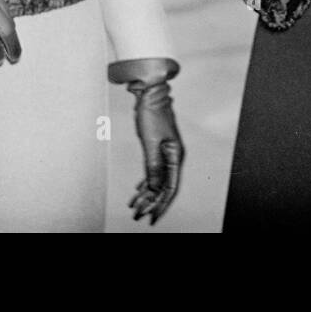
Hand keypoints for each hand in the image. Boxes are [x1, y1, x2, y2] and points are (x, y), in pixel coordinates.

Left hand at [110, 59, 183, 224]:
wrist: (150, 93)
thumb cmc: (152, 115)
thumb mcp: (150, 143)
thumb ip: (153, 167)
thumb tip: (153, 189)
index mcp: (175, 156)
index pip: (170, 187)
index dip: (161, 204)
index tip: (151, 218)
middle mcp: (173, 157)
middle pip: (163, 186)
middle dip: (151, 203)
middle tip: (137, 217)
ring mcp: (166, 153)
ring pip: (157, 180)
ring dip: (146, 194)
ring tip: (134, 208)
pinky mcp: (157, 149)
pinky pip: (152, 171)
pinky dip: (145, 182)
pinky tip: (139, 190)